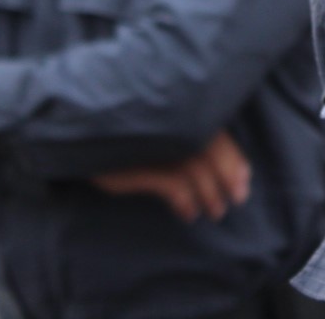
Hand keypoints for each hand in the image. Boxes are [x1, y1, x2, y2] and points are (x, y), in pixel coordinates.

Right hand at [91, 131, 251, 220]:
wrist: (81, 131)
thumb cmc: (125, 131)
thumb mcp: (160, 134)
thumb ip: (187, 140)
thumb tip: (222, 167)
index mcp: (181, 111)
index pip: (220, 136)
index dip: (235, 161)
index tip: (243, 183)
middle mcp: (173, 123)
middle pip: (213, 153)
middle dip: (228, 180)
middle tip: (235, 201)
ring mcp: (156, 142)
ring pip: (197, 172)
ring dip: (209, 196)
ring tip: (214, 212)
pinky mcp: (138, 162)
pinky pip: (174, 186)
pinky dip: (186, 202)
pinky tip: (188, 213)